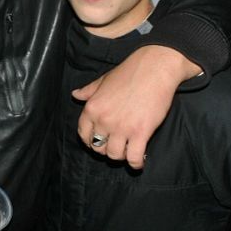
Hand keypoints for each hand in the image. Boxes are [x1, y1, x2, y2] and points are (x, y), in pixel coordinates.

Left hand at [73, 46, 200, 168]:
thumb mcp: (103, 80)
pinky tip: (139, 160)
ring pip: (114, 155)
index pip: (83, 134)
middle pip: (98, 148)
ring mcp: (122, 128)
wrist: (155, 68)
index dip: (90, 140)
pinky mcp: (141, 132)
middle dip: (106, 148)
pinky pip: (134, 158)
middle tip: (117, 144)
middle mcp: (104, 120)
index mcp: (92, 108)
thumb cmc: (130, 72)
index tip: (100, 141)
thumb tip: (75, 94)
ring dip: (121, 155)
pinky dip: (136, 163)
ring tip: (128, 149)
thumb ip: (89, 91)